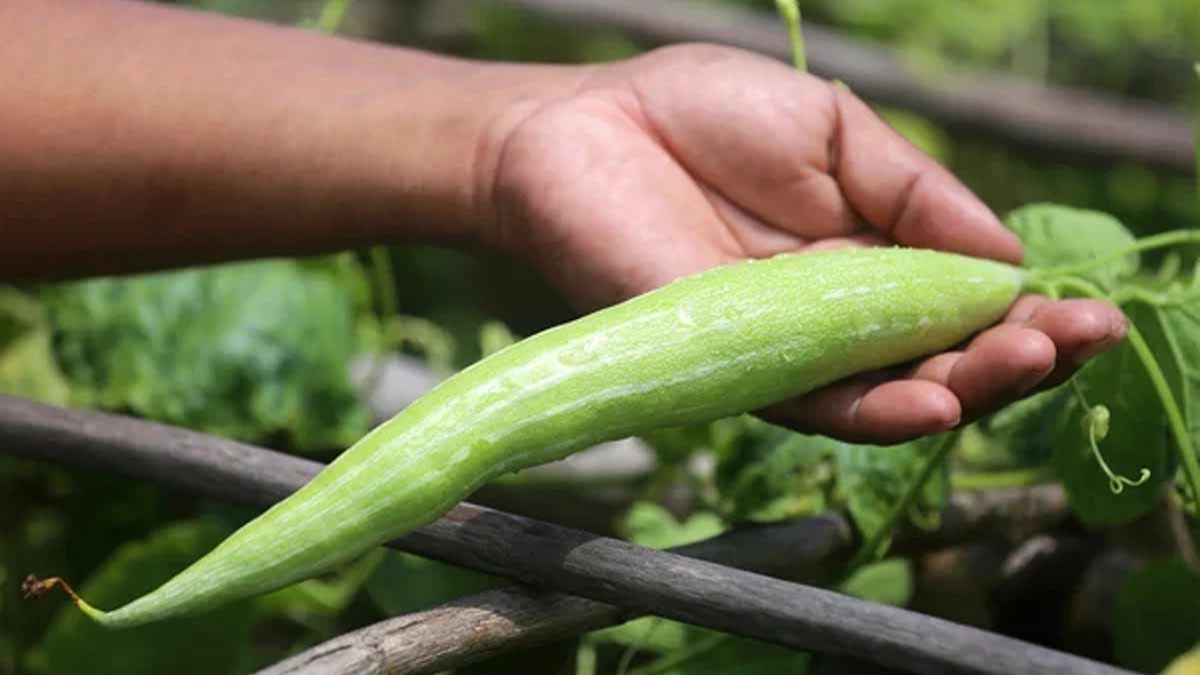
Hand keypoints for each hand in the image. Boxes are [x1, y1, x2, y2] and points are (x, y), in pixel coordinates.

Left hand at [482, 45, 1125, 443]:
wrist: (582, 129)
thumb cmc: (699, 116)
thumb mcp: (833, 131)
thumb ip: (914, 190)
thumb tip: (1008, 254)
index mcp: (869, 256)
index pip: (963, 305)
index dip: (1028, 313)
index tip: (1090, 310)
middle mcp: (836, 316)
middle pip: (940, 358)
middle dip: (1015, 356)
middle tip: (1080, 340)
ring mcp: (786, 349)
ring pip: (889, 392)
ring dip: (965, 387)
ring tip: (1031, 361)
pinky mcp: (732, 368)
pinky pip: (811, 403)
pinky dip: (875, 408)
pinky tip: (934, 403)